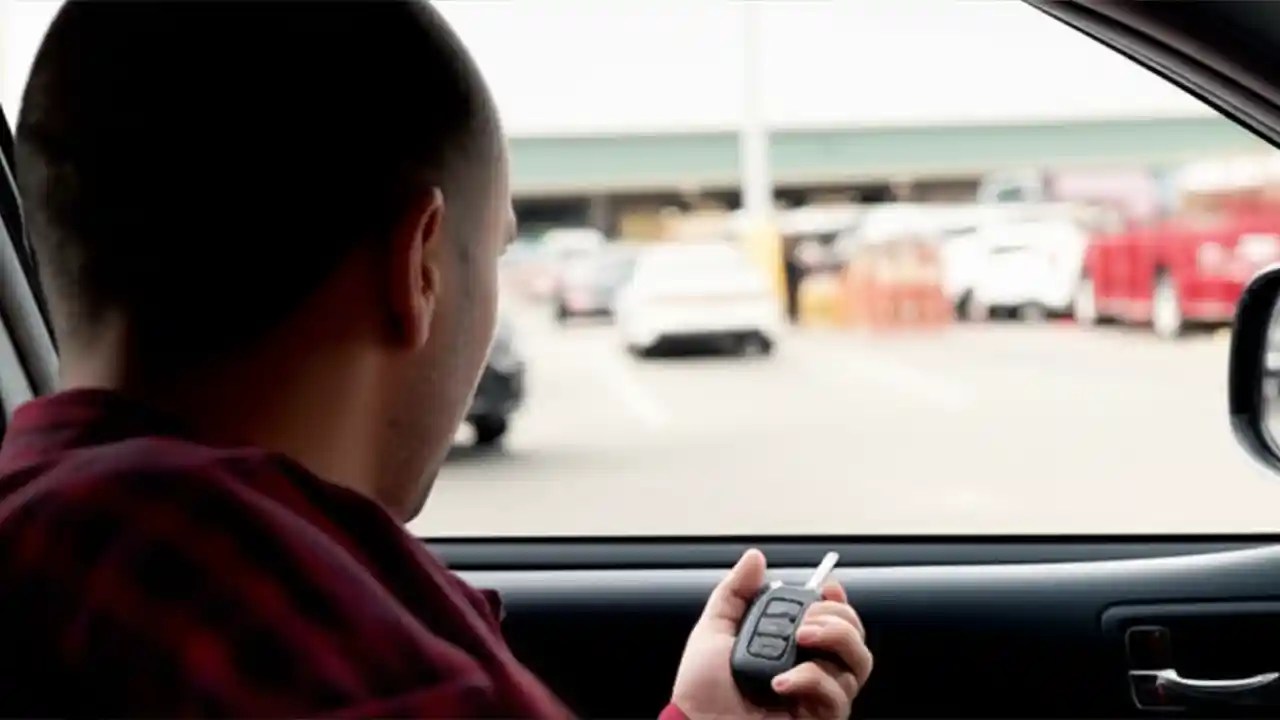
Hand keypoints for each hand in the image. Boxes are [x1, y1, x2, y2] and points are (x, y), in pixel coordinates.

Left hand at [670, 549, 872, 718]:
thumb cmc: (703, 691)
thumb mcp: (713, 630)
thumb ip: (735, 592)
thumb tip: (755, 558)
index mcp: (792, 647)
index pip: (834, 620)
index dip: (839, 600)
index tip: (827, 587)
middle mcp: (811, 669)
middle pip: (855, 637)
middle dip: (837, 617)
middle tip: (806, 621)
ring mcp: (818, 696)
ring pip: (859, 663)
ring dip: (834, 640)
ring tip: (800, 640)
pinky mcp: (820, 719)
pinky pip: (837, 695)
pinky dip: (812, 680)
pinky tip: (782, 682)